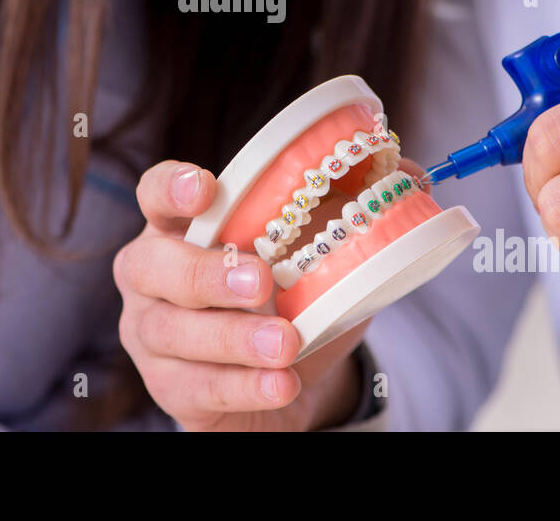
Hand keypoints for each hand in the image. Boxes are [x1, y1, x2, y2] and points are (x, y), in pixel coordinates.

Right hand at [115, 159, 391, 430]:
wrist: (287, 378)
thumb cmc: (291, 296)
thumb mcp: (319, 249)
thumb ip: (351, 206)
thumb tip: (408, 171)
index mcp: (181, 225)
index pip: (156, 193)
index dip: (172, 187)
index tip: (206, 189)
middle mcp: (152, 274)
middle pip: (152, 266)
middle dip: (207, 274)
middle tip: (262, 281)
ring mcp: (151, 333)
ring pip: (173, 332)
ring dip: (233, 337)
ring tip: (286, 343)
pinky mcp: (169, 386)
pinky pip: (197, 387)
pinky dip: (243, 385)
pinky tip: (280, 383)